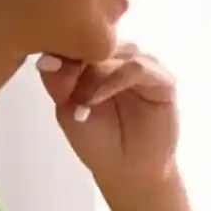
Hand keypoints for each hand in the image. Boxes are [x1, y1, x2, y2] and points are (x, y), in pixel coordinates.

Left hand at [36, 43, 178, 189]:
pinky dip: (115, 79)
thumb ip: (58, 79)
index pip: (82, 38)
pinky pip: (138, 67)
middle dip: (78, 62)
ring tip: (81, 100)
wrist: (127, 172)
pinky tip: (97, 98)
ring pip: (118, 51)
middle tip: (64, 90)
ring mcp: (145, 69)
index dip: (63, 49)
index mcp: (100, 61)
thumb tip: (47, 56)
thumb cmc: (98, 143)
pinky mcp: (163, 83)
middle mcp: (123, 60)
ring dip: (95, 73)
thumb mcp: (66, 107)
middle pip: (99, 42)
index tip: (46, 68)